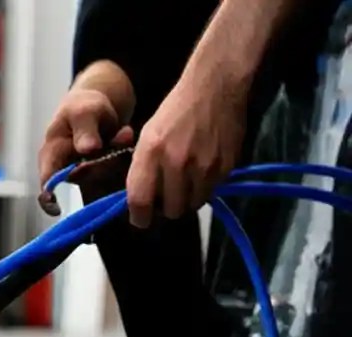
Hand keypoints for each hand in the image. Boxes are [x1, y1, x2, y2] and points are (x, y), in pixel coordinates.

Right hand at [38, 86, 135, 198]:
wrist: (98, 106)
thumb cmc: (81, 108)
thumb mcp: (83, 111)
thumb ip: (85, 129)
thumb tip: (87, 149)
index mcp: (52, 154)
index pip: (47, 181)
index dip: (49, 199)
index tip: (57, 208)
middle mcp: (66, 169)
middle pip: (85, 180)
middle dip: (105, 162)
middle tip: (121, 137)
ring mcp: (86, 173)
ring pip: (104, 177)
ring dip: (118, 155)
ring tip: (123, 132)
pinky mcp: (104, 173)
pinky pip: (117, 172)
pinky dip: (125, 154)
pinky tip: (126, 135)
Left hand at [126, 75, 246, 227]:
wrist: (215, 88)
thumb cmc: (175, 111)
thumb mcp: (148, 136)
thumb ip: (143, 168)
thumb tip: (140, 200)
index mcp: (151, 152)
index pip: (140, 200)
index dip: (139, 217)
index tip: (140, 219)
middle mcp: (177, 162)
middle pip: (170, 210)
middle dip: (165, 208)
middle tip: (165, 197)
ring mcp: (204, 166)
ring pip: (192, 205)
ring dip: (186, 200)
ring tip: (184, 184)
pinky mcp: (225, 167)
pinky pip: (211, 192)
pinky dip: (204, 188)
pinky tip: (201, 171)